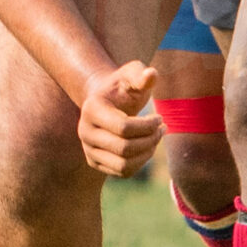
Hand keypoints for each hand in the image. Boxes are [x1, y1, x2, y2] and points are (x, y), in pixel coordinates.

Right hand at [77, 61, 161, 177]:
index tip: (160, 118)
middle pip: (124, 148)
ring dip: (147, 153)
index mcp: (91, 109)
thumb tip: (151, 75)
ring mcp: (88, 149)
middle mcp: (84, 132)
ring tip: (156, 138)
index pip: (123, 127)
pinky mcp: (95, 162)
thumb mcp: (131, 74)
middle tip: (162, 129)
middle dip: (150, 140)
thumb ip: (141, 74)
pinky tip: (147, 147)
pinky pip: (122, 172)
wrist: (105, 100)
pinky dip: (140, 162)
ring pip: (123, 165)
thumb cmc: (122, 86)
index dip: (147, 126)